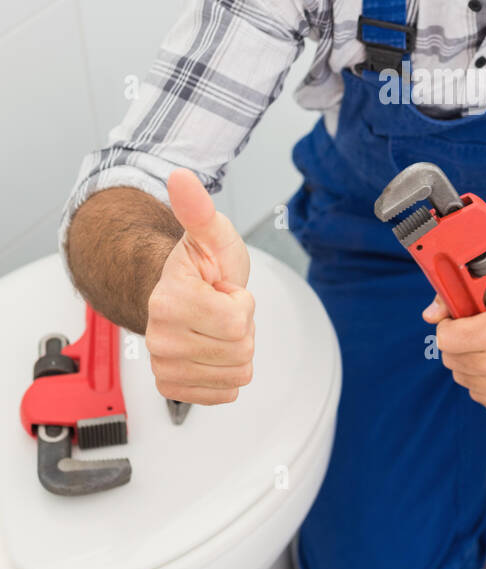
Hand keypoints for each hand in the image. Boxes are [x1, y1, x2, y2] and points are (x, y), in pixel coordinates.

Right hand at [144, 169, 254, 406]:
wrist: (188, 293)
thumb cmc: (205, 265)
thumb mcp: (213, 234)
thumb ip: (199, 210)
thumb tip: (181, 176)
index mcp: (168, 301)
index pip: (238, 321)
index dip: (241, 302)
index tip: (221, 289)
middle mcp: (160, 338)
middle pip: (241, 349)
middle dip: (242, 327)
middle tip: (220, 308)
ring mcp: (165, 366)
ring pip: (238, 372)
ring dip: (237, 349)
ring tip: (217, 326)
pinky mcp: (173, 388)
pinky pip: (226, 392)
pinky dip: (228, 373)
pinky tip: (212, 349)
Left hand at [421, 280, 485, 416]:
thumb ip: (459, 296)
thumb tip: (429, 315)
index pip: (445, 338)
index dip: (449, 327)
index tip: (459, 321)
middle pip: (450, 359)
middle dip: (459, 344)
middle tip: (479, 334)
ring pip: (461, 377)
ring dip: (470, 363)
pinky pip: (477, 393)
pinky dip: (483, 381)